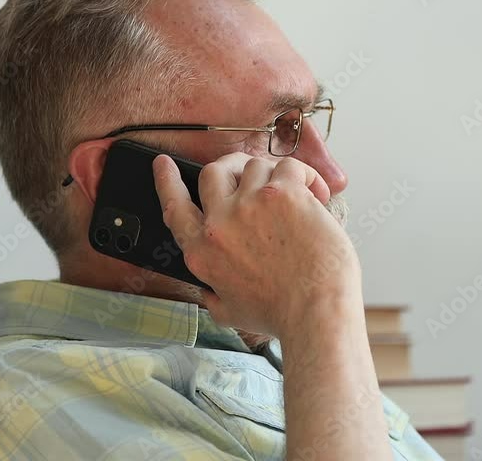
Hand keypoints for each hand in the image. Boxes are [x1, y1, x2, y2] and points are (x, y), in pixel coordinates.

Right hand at [153, 153, 360, 336]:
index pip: (174, 208)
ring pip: (254, 166)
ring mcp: (249, 204)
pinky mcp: (282, 193)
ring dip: (273, 177)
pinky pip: (288, 166)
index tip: (164, 166)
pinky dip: (305, 176)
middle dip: (232, 169)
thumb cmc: (282, 315)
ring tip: (296, 198)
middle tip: (252, 175)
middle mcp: (220, 224)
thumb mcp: (231, 313)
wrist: (317, 311)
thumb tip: (208, 291)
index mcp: (203, 252)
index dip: (167, 182)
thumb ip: (213, 297)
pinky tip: (316, 195)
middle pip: (213, 173)